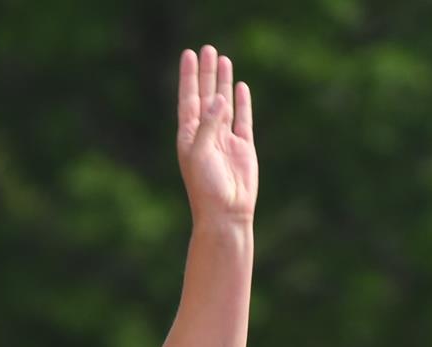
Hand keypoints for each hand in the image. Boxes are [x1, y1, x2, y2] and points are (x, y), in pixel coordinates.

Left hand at [176, 45, 257, 224]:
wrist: (226, 213)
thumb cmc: (206, 187)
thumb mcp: (201, 153)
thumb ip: (208, 124)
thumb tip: (219, 97)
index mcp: (189, 136)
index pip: (188, 99)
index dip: (189, 77)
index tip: (189, 55)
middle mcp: (205, 135)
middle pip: (206, 96)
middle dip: (207, 73)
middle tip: (208, 49)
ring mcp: (224, 140)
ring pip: (224, 104)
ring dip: (223, 82)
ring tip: (224, 59)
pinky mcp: (242, 146)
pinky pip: (242, 119)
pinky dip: (241, 103)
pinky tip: (239, 87)